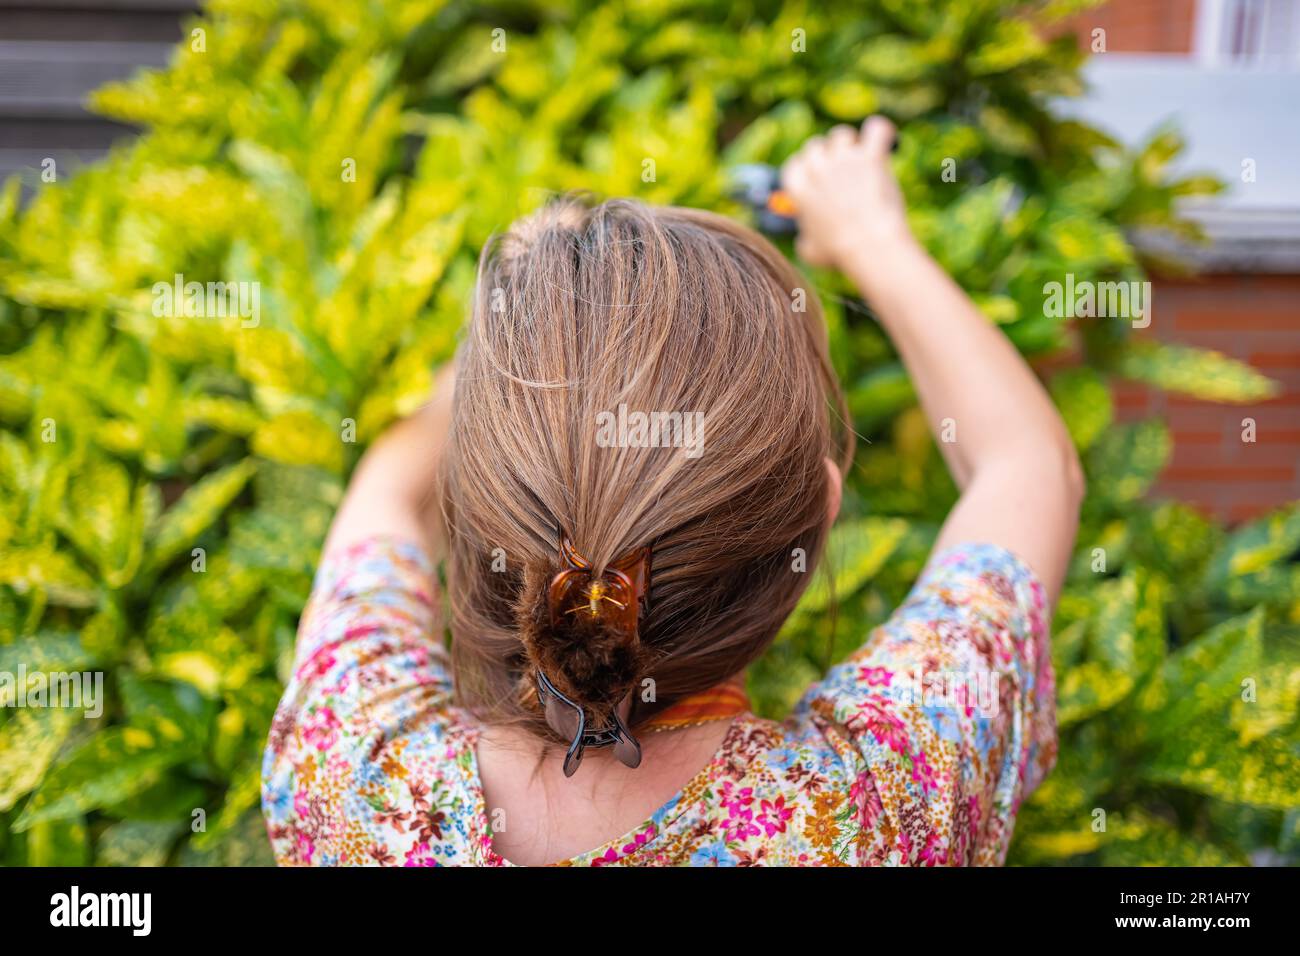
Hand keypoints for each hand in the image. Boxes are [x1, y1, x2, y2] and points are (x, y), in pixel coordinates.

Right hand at [780, 116, 914, 273]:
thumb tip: (805, 238)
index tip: (816, 177)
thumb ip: (804, 239)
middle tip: (841, 170)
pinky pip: (877, 129)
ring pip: (842, 135)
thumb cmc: (839, 252)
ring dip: (851, 144)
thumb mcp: (810, 252)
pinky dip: (881, 131)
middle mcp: (818, 169)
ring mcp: (844, 160)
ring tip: (862, 158)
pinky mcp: (870, 157)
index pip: (794, 164)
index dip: (805, 169)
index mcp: (799, 189)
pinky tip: (885, 141)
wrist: (868, 246)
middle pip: (816, 145)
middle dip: (827, 155)